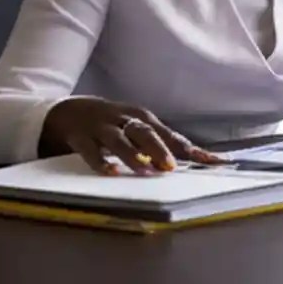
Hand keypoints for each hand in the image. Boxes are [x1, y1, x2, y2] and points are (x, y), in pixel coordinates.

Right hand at [40, 97, 225, 175]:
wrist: (68, 111)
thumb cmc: (112, 124)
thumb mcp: (136, 130)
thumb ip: (159, 145)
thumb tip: (190, 164)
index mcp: (144, 119)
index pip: (173, 136)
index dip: (194, 150)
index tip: (215, 163)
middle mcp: (125, 120)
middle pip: (146, 133)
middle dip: (159, 148)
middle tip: (171, 167)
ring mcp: (102, 127)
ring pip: (119, 139)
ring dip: (133, 154)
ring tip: (145, 169)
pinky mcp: (80, 137)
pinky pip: (89, 150)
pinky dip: (100, 161)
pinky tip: (109, 172)